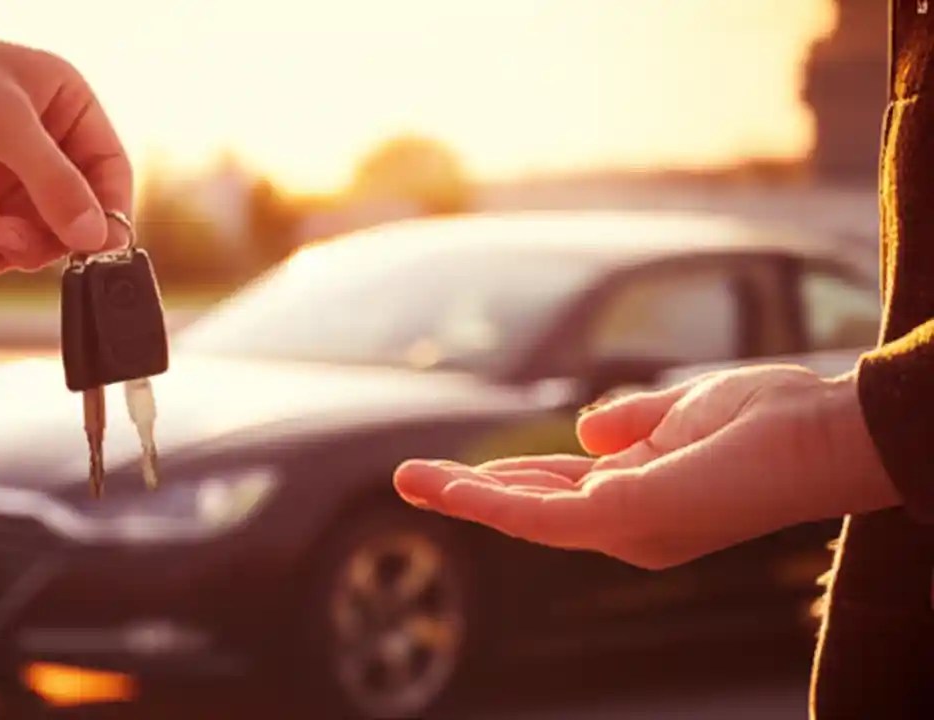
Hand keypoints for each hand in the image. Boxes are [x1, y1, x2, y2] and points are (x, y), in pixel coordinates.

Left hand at [0, 11, 131, 273]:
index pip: (110, 168)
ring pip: (43, 236)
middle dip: (55, 236)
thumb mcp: (0, 124)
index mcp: (64, 103)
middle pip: (80, 212)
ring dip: (21, 249)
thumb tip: (99, 237)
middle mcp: (43, 142)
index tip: (96, 247)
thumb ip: (55, 182)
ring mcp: (8, 176)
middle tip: (19, 243)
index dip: (108, 210)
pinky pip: (4, 246)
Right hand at [394, 365, 899, 568]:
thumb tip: (583, 428)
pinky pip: (542, 516)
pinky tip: (450, 488)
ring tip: (408, 481)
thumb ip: (632, 420)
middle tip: (409, 480)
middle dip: (469, 494)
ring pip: (526, 517)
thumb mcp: (684, 410)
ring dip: (463, 498)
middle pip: (532, 508)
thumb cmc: (772, 419)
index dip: (505, 477)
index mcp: (642, 496)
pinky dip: (491, 502)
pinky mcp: (626, 518)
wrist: (824, 429)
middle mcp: (630, 523)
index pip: (557, 489)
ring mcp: (627, 527)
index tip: (456, 470)